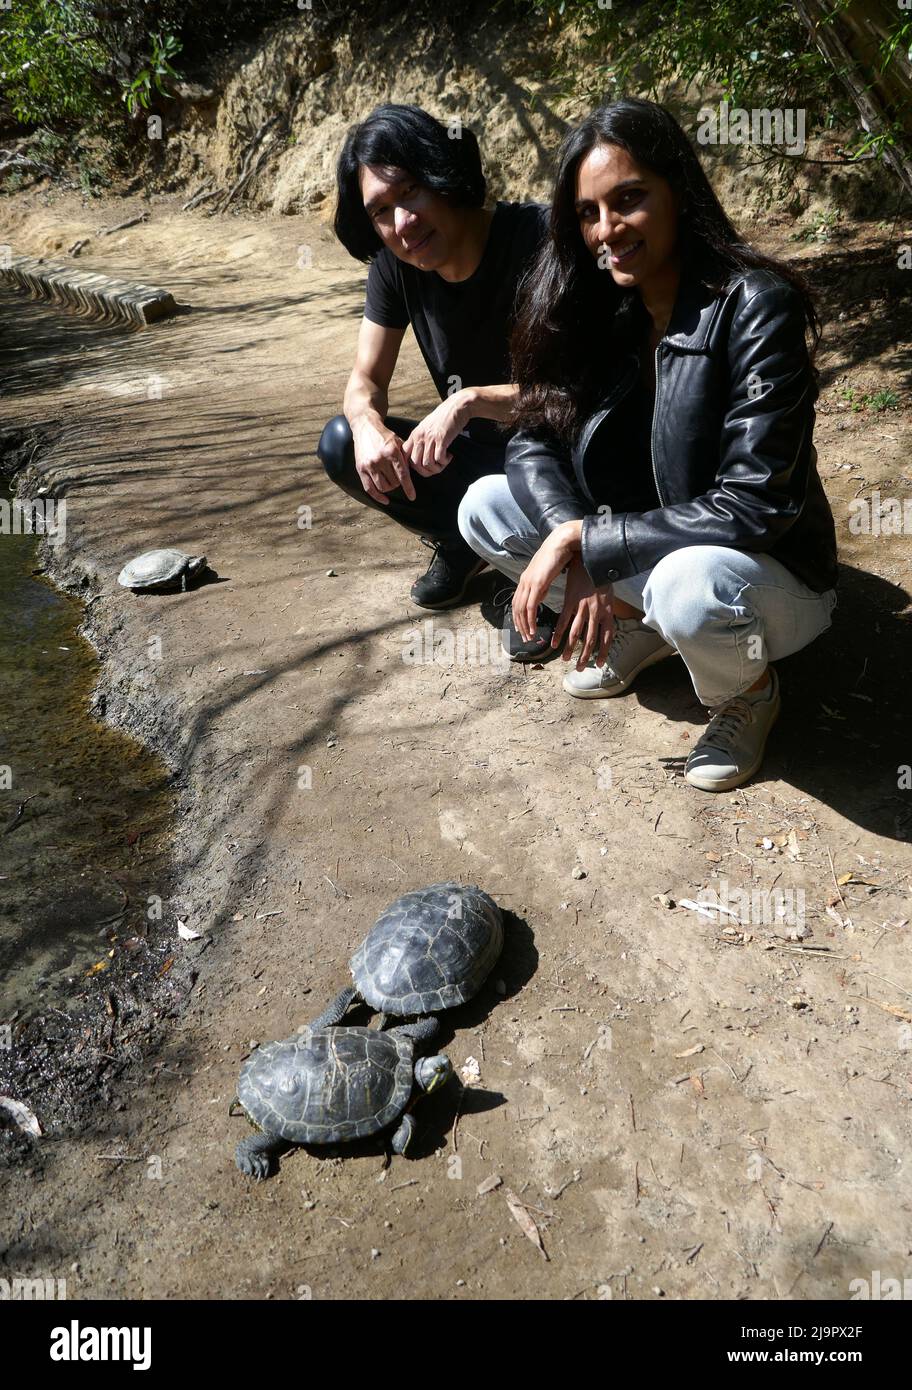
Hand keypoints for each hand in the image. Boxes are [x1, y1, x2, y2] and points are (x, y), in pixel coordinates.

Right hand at [352, 420, 415, 504]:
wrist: (365, 427)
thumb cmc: (385, 436)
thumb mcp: (398, 442)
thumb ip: (406, 457)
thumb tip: (415, 472)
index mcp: (392, 452)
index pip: (402, 475)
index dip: (408, 488)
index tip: (412, 497)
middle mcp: (380, 459)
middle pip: (393, 483)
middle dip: (398, 483)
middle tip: (397, 477)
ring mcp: (369, 465)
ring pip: (383, 487)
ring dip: (389, 488)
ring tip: (390, 481)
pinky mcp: (360, 469)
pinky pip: (369, 489)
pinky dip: (378, 497)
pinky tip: (385, 500)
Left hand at [401, 392, 471, 475]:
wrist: (456, 407)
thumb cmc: (443, 418)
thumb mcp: (426, 427)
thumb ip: (421, 439)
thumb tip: (419, 456)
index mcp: (414, 435)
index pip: (404, 455)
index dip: (411, 465)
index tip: (422, 467)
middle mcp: (420, 437)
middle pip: (415, 464)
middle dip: (426, 471)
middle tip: (435, 468)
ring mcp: (430, 438)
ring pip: (427, 464)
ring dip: (437, 468)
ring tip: (444, 462)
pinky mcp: (441, 439)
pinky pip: (439, 458)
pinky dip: (444, 462)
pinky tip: (449, 456)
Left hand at [513, 523, 580, 640]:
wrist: (562, 542)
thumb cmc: (559, 555)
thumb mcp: (547, 573)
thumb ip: (541, 584)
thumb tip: (540, 593)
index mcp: (526, 579)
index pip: (517, 602)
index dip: (518, 617)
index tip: (523, 629)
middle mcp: (524, 581)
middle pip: (516, 608)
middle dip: (520, 625)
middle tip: (525, 638)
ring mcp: (529, 582)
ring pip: (521, 610)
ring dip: (525, 626)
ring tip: (530, 637)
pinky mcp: (536, 583)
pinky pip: (530, 606)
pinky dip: (530, 620)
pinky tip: (533, 629)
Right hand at [554, 556, 614, 668]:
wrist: (592, 559)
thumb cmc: (601, 576)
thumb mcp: (609, 595)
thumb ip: (605, 610)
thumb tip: (604, 621)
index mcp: (608, 612)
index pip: (607, 637)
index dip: (603, 652)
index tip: (599, 664)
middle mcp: (597, 612)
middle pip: (591, 640)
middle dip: (585, 656)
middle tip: (580, 668)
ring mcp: (584, 607)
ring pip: (577, 634)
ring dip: (570, 649)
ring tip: (565, 659)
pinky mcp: (571, 601)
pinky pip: (564, 621)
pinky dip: (558, 634)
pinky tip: (553, 644)